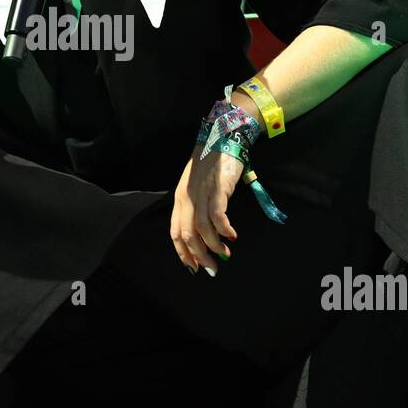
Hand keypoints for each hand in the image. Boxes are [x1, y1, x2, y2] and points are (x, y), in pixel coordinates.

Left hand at [170, 144, 243, 275]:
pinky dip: (224, 229)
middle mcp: (187, 198)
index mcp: (180, 200)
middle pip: (188, 234)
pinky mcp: (217, 188)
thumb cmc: (211, 165)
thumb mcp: (197, 188)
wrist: (221, 138)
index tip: (194, 268)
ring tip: (225, 254)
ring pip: (202, 228)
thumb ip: (198, 207)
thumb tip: (208, 234)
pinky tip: (232, 236)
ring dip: (213, 246)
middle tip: (212, 268)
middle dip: (199, 256)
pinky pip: (218, 215)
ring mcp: (201, 193)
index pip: (175, 232)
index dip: (183, 253)